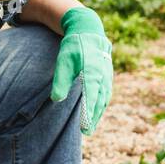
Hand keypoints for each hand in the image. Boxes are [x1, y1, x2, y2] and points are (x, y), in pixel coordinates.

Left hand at [49, 5, 112, 134]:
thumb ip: (61, 80)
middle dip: (94, 117)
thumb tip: (57, 99)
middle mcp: (104, 76)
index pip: (92, 96)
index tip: (85, 126)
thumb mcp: (63, 61)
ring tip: (90, 127)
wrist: (88, 31)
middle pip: (100, 101)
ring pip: (104, 98)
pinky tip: (95, 112)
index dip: (89, 112)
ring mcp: (107, 76)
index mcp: (94, 72)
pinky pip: (105, 93)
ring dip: (98, 113)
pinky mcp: (107, 76)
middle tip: (87, 131)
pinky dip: (101, 104)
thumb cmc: (73, 47)